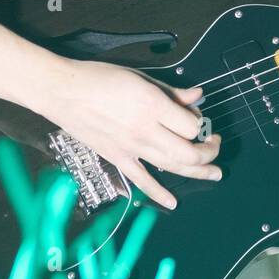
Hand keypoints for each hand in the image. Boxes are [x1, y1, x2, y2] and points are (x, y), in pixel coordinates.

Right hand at [41, 59, 221, 208]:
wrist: (64, 92)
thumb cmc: (100, 78)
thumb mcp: (141, 77)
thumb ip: (171, 91)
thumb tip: (196, 96)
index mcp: (153, 105)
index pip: (191, 126)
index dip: (202, 125)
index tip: (201, 119)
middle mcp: (145, 130)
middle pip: (188, 152)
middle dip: (209, 152)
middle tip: (215, 145)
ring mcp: (131, 148)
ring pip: (172, 167)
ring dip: (197, 171)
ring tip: (214, 172)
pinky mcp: (117, 159)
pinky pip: (142, 181)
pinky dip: (159, 193)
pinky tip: (172, 202)